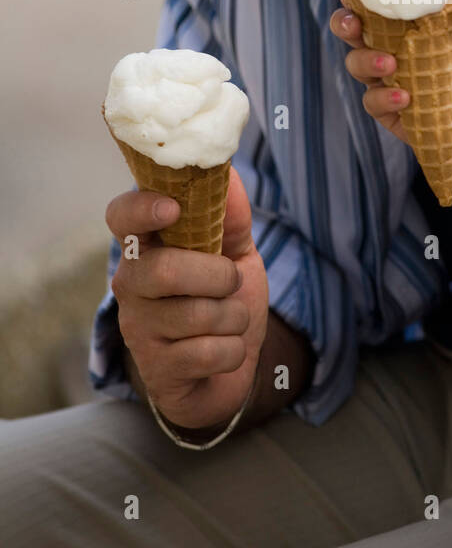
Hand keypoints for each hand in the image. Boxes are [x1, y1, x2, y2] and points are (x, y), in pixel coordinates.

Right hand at [106, 167, 269, 431]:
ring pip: (196, 314)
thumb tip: (231, 173)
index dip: (142, 208)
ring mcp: (138, 328)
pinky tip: (224, 351)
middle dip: (217, 275)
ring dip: (233, 317)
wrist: (224, 374)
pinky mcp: (156, 369)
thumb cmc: (222, 303)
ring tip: (229, 320)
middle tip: (231, 282)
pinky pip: (208, 353)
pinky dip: (233, 350)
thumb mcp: (235, 257)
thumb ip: (231, 219)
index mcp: (146, 248)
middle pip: (164, 270)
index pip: (121, 217)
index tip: (174, 207)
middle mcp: (131, 285)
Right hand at [329, 0, 451, 165]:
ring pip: (354, 62)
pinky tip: (405, 98)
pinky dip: (384, 98)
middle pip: (350, 27)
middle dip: (343, 22)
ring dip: (366, 60)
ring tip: (391, 65)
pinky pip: (371, 100)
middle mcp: (390, 44)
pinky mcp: (386, 106)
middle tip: (354, 25)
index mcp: (409, 21)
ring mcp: (385, 76)